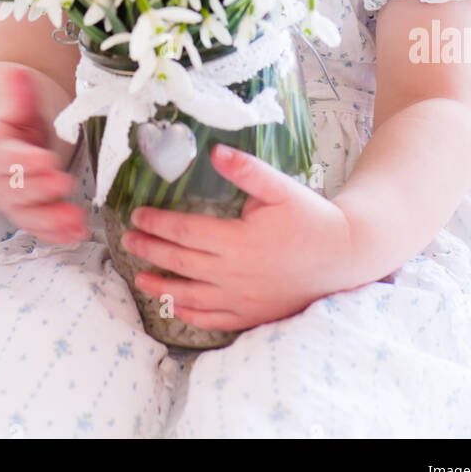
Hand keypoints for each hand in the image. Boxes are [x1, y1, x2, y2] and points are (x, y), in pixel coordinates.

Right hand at [0, 64, 89, 246]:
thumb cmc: (9, 130)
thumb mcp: (16, 110)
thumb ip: (19, 96)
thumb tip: (16, 74)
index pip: (6, 159)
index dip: (26, 162)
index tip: (47, 160)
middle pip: (17, 191)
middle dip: (42, 190)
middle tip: (64, 184)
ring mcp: (10, 204)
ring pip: (27, 216)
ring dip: (52, 220)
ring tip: (77, 220)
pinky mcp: (24, 217)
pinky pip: (37, 229)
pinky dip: (56, 235)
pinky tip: (76, 235)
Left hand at [120, 143, 356, 331]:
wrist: (343, 256)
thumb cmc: (311, 218)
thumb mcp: (281, 187)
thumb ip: (247, 171)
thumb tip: (215, 152)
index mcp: (239, 240)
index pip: (186, 231)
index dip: (158, 224)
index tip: (137, 216)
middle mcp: (235, 273)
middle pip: (181, 262)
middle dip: (151, 250)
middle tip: (127, 241)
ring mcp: (243, 298)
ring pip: (191, 295)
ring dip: (162, 286)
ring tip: (139, 277)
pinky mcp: (252, 315)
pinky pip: (213, 319)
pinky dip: (190, 314)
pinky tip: (175, 307)